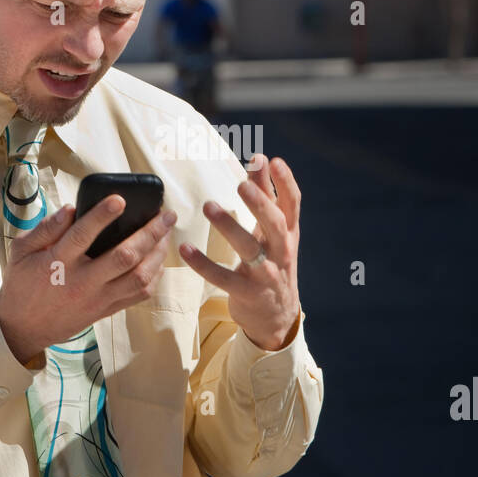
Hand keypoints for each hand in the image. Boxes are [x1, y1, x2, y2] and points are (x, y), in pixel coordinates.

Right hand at [0, 196, 177, 365]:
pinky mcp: (106, 310)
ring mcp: (97, 298)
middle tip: (166, 214)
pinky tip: (159, 258)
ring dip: (158, 253)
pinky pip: (139, 294)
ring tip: (167, 232)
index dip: (101, 216)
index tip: (119, 199)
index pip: (82, 236)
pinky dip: (154, 275)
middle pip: (124, 257)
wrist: (24, 327)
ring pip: (138, 277)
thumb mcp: (21, 251)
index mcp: (57, 263)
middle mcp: (82, 282)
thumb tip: (70, 209)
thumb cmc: (23, 283)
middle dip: (150, 233)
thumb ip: (45, 229)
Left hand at [179, 155, 300, 351]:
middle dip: (259, 203)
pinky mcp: (245, 292)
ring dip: (228, 227)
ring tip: (208, 206)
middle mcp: (281, 252)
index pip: (292, 204)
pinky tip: (184, 249)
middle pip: (274, 224)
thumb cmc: (273, 263)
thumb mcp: (274, 232)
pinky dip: (202, 264)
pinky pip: (222, 277)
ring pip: (248, 249)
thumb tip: (260, 159)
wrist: (277, 316)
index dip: (285, 182)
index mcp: (289, 234)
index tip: (271, 161)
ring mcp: (265, 274)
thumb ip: (266, 196)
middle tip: (241, 183)